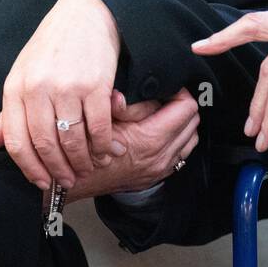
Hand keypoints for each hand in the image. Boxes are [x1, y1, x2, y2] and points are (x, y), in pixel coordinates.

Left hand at [0, 0, 121, 189]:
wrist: (85, 14)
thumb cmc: (52, 46)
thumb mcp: (22, 74)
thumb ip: (6, 113)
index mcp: (15, 88)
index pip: (16, 142)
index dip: (30, 169)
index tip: (41, 182)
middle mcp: (38, 89)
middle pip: (45, 145)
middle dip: (58, 171)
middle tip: (67, 181)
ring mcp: (67, 87)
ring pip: (72, 140)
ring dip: (82, 162)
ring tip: (87, 168)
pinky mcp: (95, 84)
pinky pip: (98, 127)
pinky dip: (102, 146)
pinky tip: (105, 152)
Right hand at [67, 88, 200, 200]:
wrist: (74, 181)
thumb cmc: (85, 149)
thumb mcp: (104, 118)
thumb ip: (128, 103)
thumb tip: (145, 88)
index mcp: (151, 140)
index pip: (187, 108)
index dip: (179, 92)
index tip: (168, 85)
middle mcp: (160, 157)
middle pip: (192, 122)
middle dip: (182, 105)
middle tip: (166, 95)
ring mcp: (160, 170)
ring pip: (190, 139)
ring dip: (181, 123)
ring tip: (164, 112)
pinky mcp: (156, 176)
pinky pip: (180, 154)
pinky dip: (177, 140)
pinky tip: (161, 130)